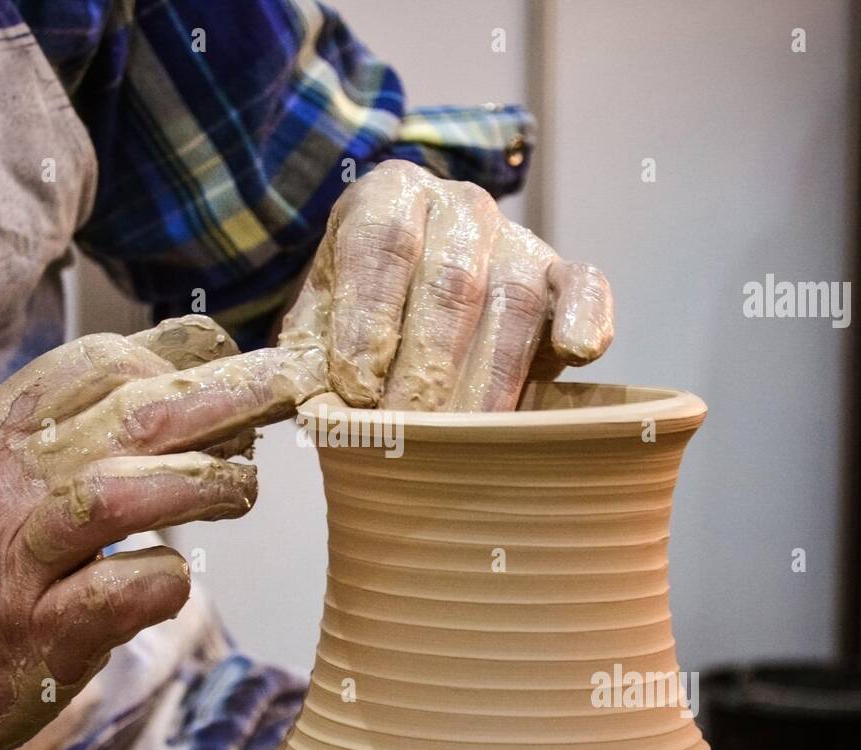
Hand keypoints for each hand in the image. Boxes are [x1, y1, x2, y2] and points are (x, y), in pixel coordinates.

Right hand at [0, 318, 324, 749]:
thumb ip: (55, 429)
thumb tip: (164, 380)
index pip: (96, 362)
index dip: (178, 352)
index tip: (231, 357)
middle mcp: (6, 489)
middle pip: (129, 415)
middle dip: (224, 392)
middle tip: (287, 387)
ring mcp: (17, 565)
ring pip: (119, 495)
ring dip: (201, 481)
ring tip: (243, 488)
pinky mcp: (34, 639)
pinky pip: (116, 596)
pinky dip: (161, 580)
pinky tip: (175, 577)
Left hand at [280, 159, 613, 410]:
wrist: (412, 287)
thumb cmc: (356, 317)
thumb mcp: (313, 324)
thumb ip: (295, 358)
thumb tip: (274, 408)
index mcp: (387, 198)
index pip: (381, 246)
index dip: (367, 318)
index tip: (353, 388)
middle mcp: (458, 206)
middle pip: (450, 282)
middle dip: (426, 367)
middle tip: (406, 433)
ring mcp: (517, 239)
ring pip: (515, 298)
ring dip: (489, 377)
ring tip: (463, 440)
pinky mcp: (564, 274)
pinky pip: (585, 286)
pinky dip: (586, 318)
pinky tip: (576, 356)